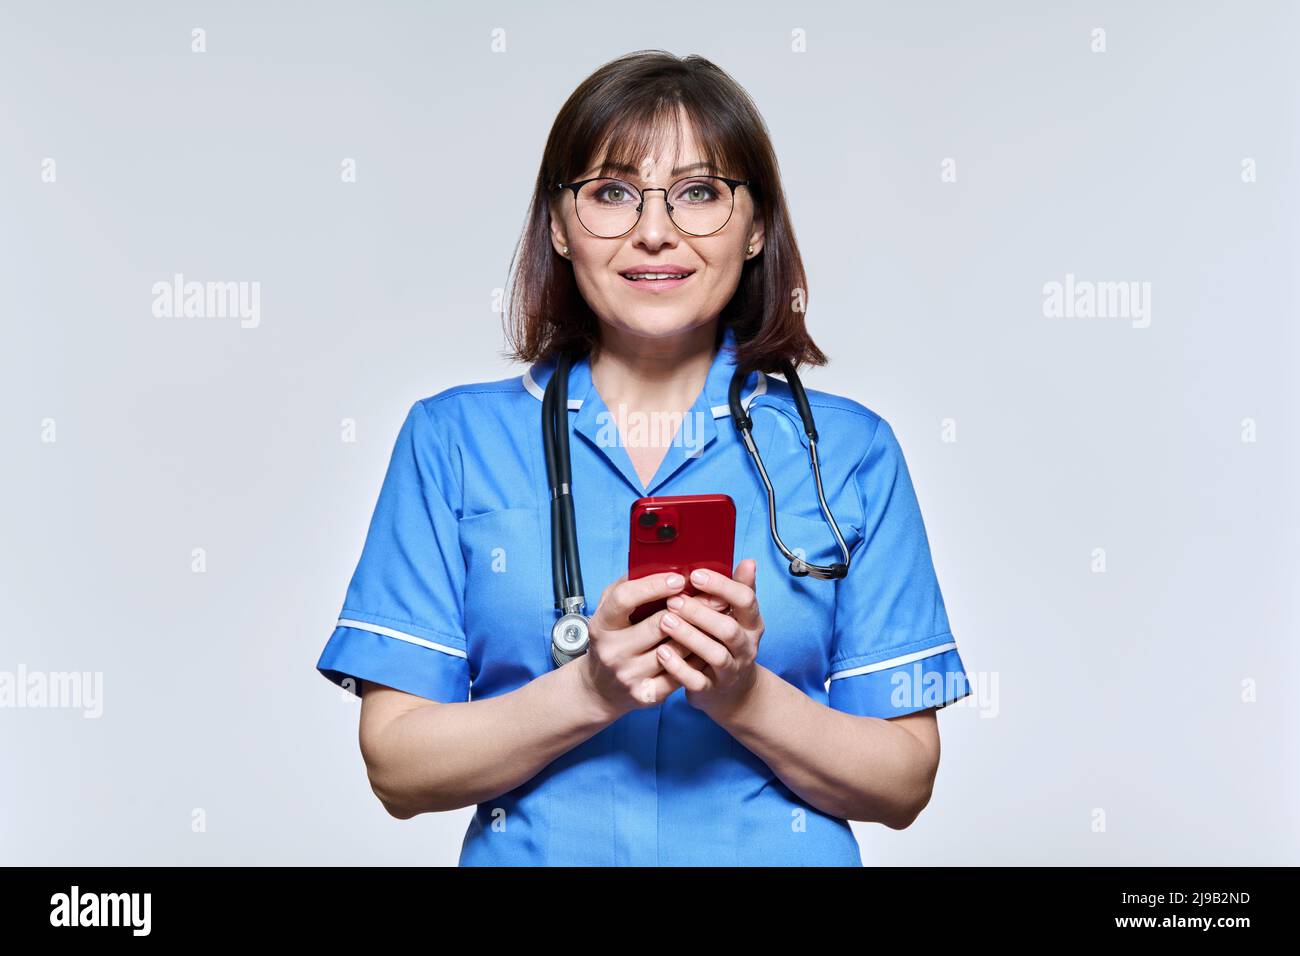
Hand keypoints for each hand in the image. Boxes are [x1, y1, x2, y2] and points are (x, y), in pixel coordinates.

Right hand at [575, 571, 703, 717]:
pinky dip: (697, 658)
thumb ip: (627, 587)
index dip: (652, 586)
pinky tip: (708, 645)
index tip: (678, 579)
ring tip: (719, 617)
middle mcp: (612, 651)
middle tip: (716, 596)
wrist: (601, 690)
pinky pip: (681, 674)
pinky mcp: (646, 694)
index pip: (625, 599)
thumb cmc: (612, 640)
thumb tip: (657, 564)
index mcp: (601, 624)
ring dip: (699, 632)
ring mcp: (629, 675)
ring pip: (676, 649)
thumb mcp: (609, 611)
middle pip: (658, 624)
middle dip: (690, 608)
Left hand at [653, 559, 763, 719]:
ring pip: (715, 655)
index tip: (695, 575)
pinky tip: (661, 653)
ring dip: (689, 637)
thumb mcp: (737, 616)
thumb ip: (738, 589)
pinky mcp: (712, 690)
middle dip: (700, 613)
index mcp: (751, 623)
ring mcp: (730, 670)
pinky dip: (679, 668)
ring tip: (665, 621)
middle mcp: (745, 647)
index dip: (722, 586)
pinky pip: (698, 681)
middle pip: (729, 629)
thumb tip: (748, 560)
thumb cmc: (727, 641)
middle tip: (673, 600)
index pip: (746, 600)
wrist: (732, 691)